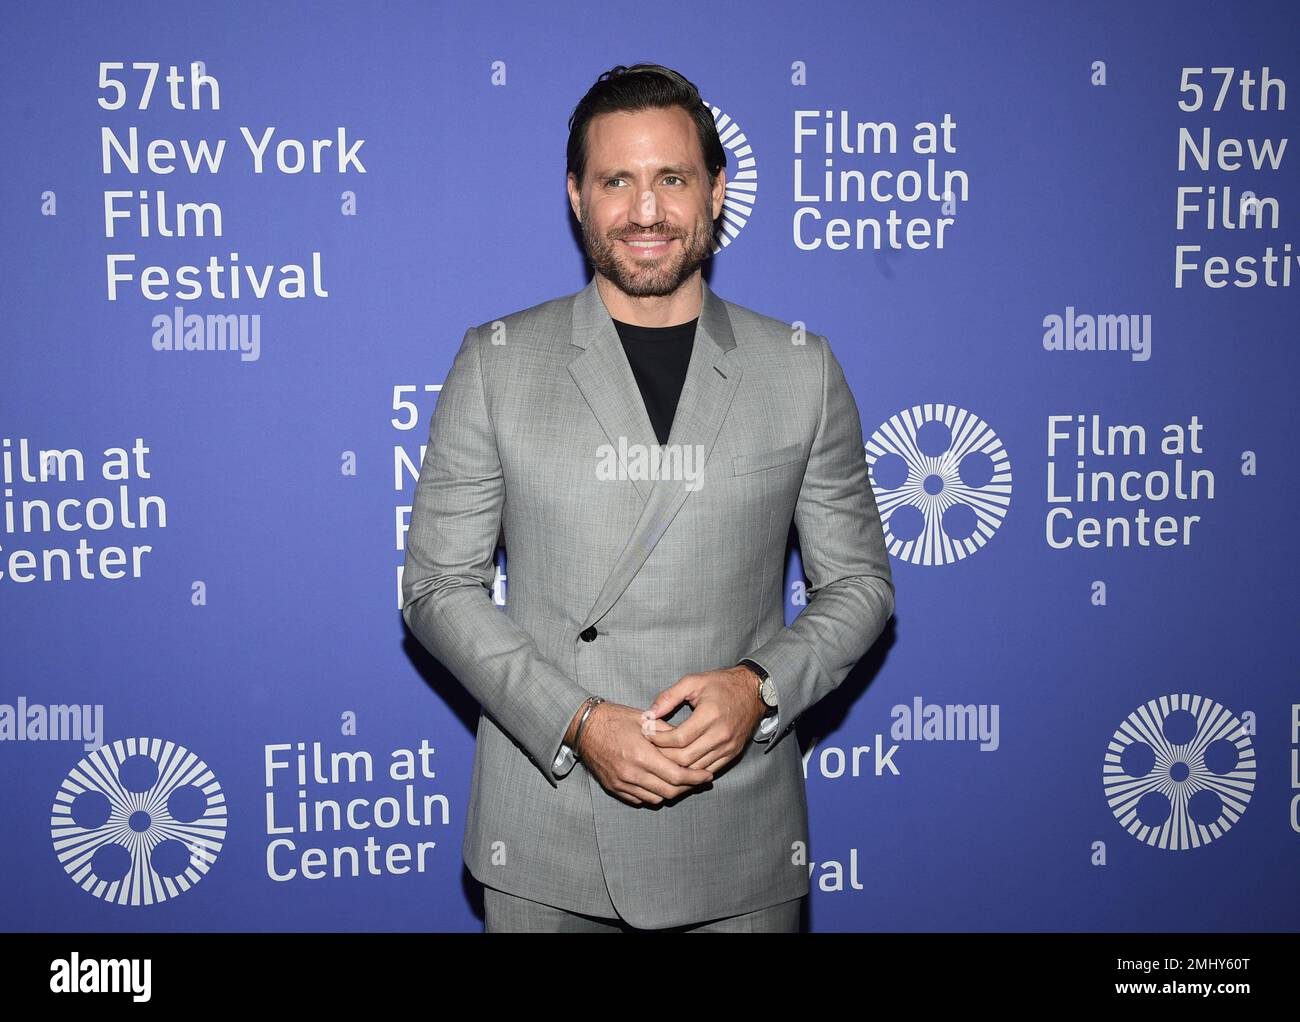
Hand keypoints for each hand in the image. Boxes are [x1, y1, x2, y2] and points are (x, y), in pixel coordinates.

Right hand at [576, 702, 713, 806]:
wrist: (584, 727)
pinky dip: (654, 794)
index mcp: (641, 755)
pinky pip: (640, 799)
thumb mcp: (644, 720)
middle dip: (688, 787)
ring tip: (682, 782)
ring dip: (672, 792)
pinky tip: (661, 784)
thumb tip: (688, 744)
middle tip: (700, 780)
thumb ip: (667, 734)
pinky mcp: (614, 788)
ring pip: (656, 799)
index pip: (676, 775)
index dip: (696, 778)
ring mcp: (621, 783)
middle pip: (669, 791)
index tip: (707, 775)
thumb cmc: (615, 719)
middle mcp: (632, 773)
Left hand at [642, 666, 766, 774]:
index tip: (647, 734)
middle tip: (650, 748)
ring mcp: (728, 747)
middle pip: (685, 758)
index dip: (659, 739)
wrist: (754, 692)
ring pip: (696, 768)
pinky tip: (679, 765)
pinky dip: (692, 771)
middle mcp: (721, 734)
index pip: (679, 738)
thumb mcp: (693, 682)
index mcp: (710, 715)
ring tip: (661, 758)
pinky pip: (709, 770)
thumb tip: (649, 714)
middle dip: (663, 755)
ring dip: (676, 766)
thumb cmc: (722, 684)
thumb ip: (669, 696)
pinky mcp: (732, 754)